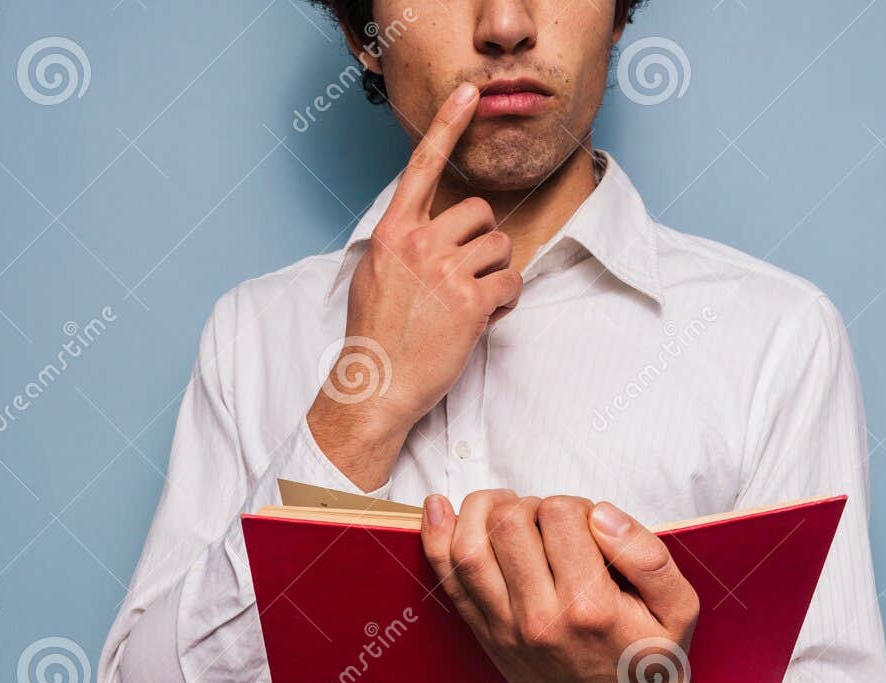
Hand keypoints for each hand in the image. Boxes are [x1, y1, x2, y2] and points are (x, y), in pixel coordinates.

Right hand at [307, 83, 522, 488]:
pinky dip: (506, 304)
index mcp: (393, 232)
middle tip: (468, 280)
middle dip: (484, 245)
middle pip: (480, 213)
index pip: (422, 167)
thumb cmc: (376, 337)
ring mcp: (445, 271)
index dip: (447, 126)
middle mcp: (419, 243)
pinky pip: (511, 285)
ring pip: (501, 248)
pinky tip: (483, 321)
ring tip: (472, 305)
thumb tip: (424, 230)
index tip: (468, 94)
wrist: (376, 385)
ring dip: (497, 276)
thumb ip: (401, 245)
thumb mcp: (374, 276)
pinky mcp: (471, 302)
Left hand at [421, 491, 705, 682]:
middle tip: (551, 522)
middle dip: (530, 504)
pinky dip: (436, 539)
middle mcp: (541, 619)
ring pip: (469, 547)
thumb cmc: (652, 663)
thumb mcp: (680, 607)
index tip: (589, 525)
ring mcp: (507, 631)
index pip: (560, 515)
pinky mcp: (488, 639)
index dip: (575, 504)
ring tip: (506, 509)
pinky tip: (437, 509)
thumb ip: (648, 554)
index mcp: (590, 607)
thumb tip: (600, 514)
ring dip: (482, 510)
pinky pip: (449, 582)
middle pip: (509, 523)